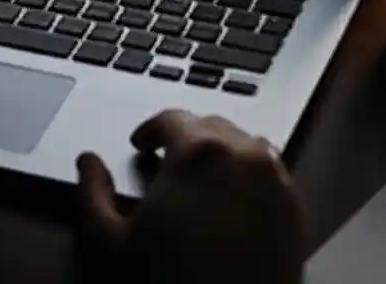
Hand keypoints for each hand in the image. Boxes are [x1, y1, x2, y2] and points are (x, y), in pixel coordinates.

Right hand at [75, 110, 304, 283]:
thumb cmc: (165, 283)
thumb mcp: (108, 243)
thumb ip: (93, 192)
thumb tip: (88, 161)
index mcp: (198, 153)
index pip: (173, 118)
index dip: (150, 130)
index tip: (140, 145)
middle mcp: (244, 157)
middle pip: (213, 126)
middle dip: (187, 138)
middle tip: (166, 162)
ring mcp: (277, 184)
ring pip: (247, 148)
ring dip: (222, 154)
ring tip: (200, 180)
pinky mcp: (297, 213)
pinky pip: (273, 177)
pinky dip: (250, 178)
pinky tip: (230, 204)